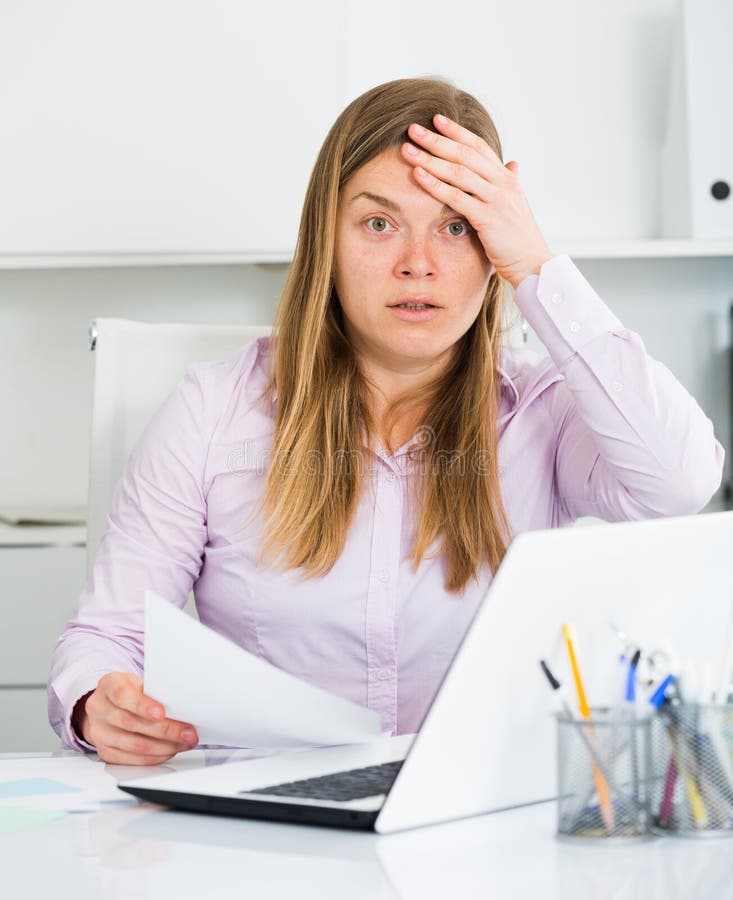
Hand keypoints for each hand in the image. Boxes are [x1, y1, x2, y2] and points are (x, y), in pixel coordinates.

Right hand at [72, 672, 198, 764]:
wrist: (107, 705)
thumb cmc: (130, 691)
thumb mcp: (139, 682)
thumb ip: (155, 691)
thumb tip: (183, 706)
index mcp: (108, 685)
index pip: (122, 694)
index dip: (143, 705)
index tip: (162, 713)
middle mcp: (99, 709)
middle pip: (131, 723)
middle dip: (165, 730)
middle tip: (188, 733)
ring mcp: (99, 732)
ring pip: (134, 745)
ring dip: (164, 746)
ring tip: (184, 743)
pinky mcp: (105, 751)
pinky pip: (131, 759)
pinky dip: (155, 757)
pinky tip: (169, 751)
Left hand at [401, 114, 552, 289]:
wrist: (533, 263)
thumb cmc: (519, 238)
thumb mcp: (515, 205)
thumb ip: (509, 182)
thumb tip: (512, 164)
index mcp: (506, 178)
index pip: (479, 146)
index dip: (457, 131)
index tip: (436, 119)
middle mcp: (502, 184)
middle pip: (465, 154)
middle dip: (437, 140)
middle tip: (413, 129)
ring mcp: (496, 200)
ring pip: (459, 172)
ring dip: (430, 159)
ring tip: (407, 150)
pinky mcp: (488, 218)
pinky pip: (457, 197)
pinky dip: (435, 185)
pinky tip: (418, 175)